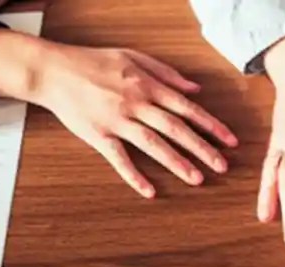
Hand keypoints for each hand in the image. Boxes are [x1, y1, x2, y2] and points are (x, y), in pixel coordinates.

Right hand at [27, 39, 238, 197]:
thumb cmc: (94, 62)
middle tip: (222, 166)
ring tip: (197, 179)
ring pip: (152, 144)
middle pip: (175, 128)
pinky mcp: (98, 135)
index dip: (210, 125)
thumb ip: (167, 73)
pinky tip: (149, 191)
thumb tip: (196, 89)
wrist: (54, 70)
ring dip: (176, 162)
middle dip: (201, 148)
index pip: (186, 107)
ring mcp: (117, 120)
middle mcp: (135, 103)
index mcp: (146, 85)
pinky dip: (134, 176)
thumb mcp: (133, 57)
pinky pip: (118, 158)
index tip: (230, 140)